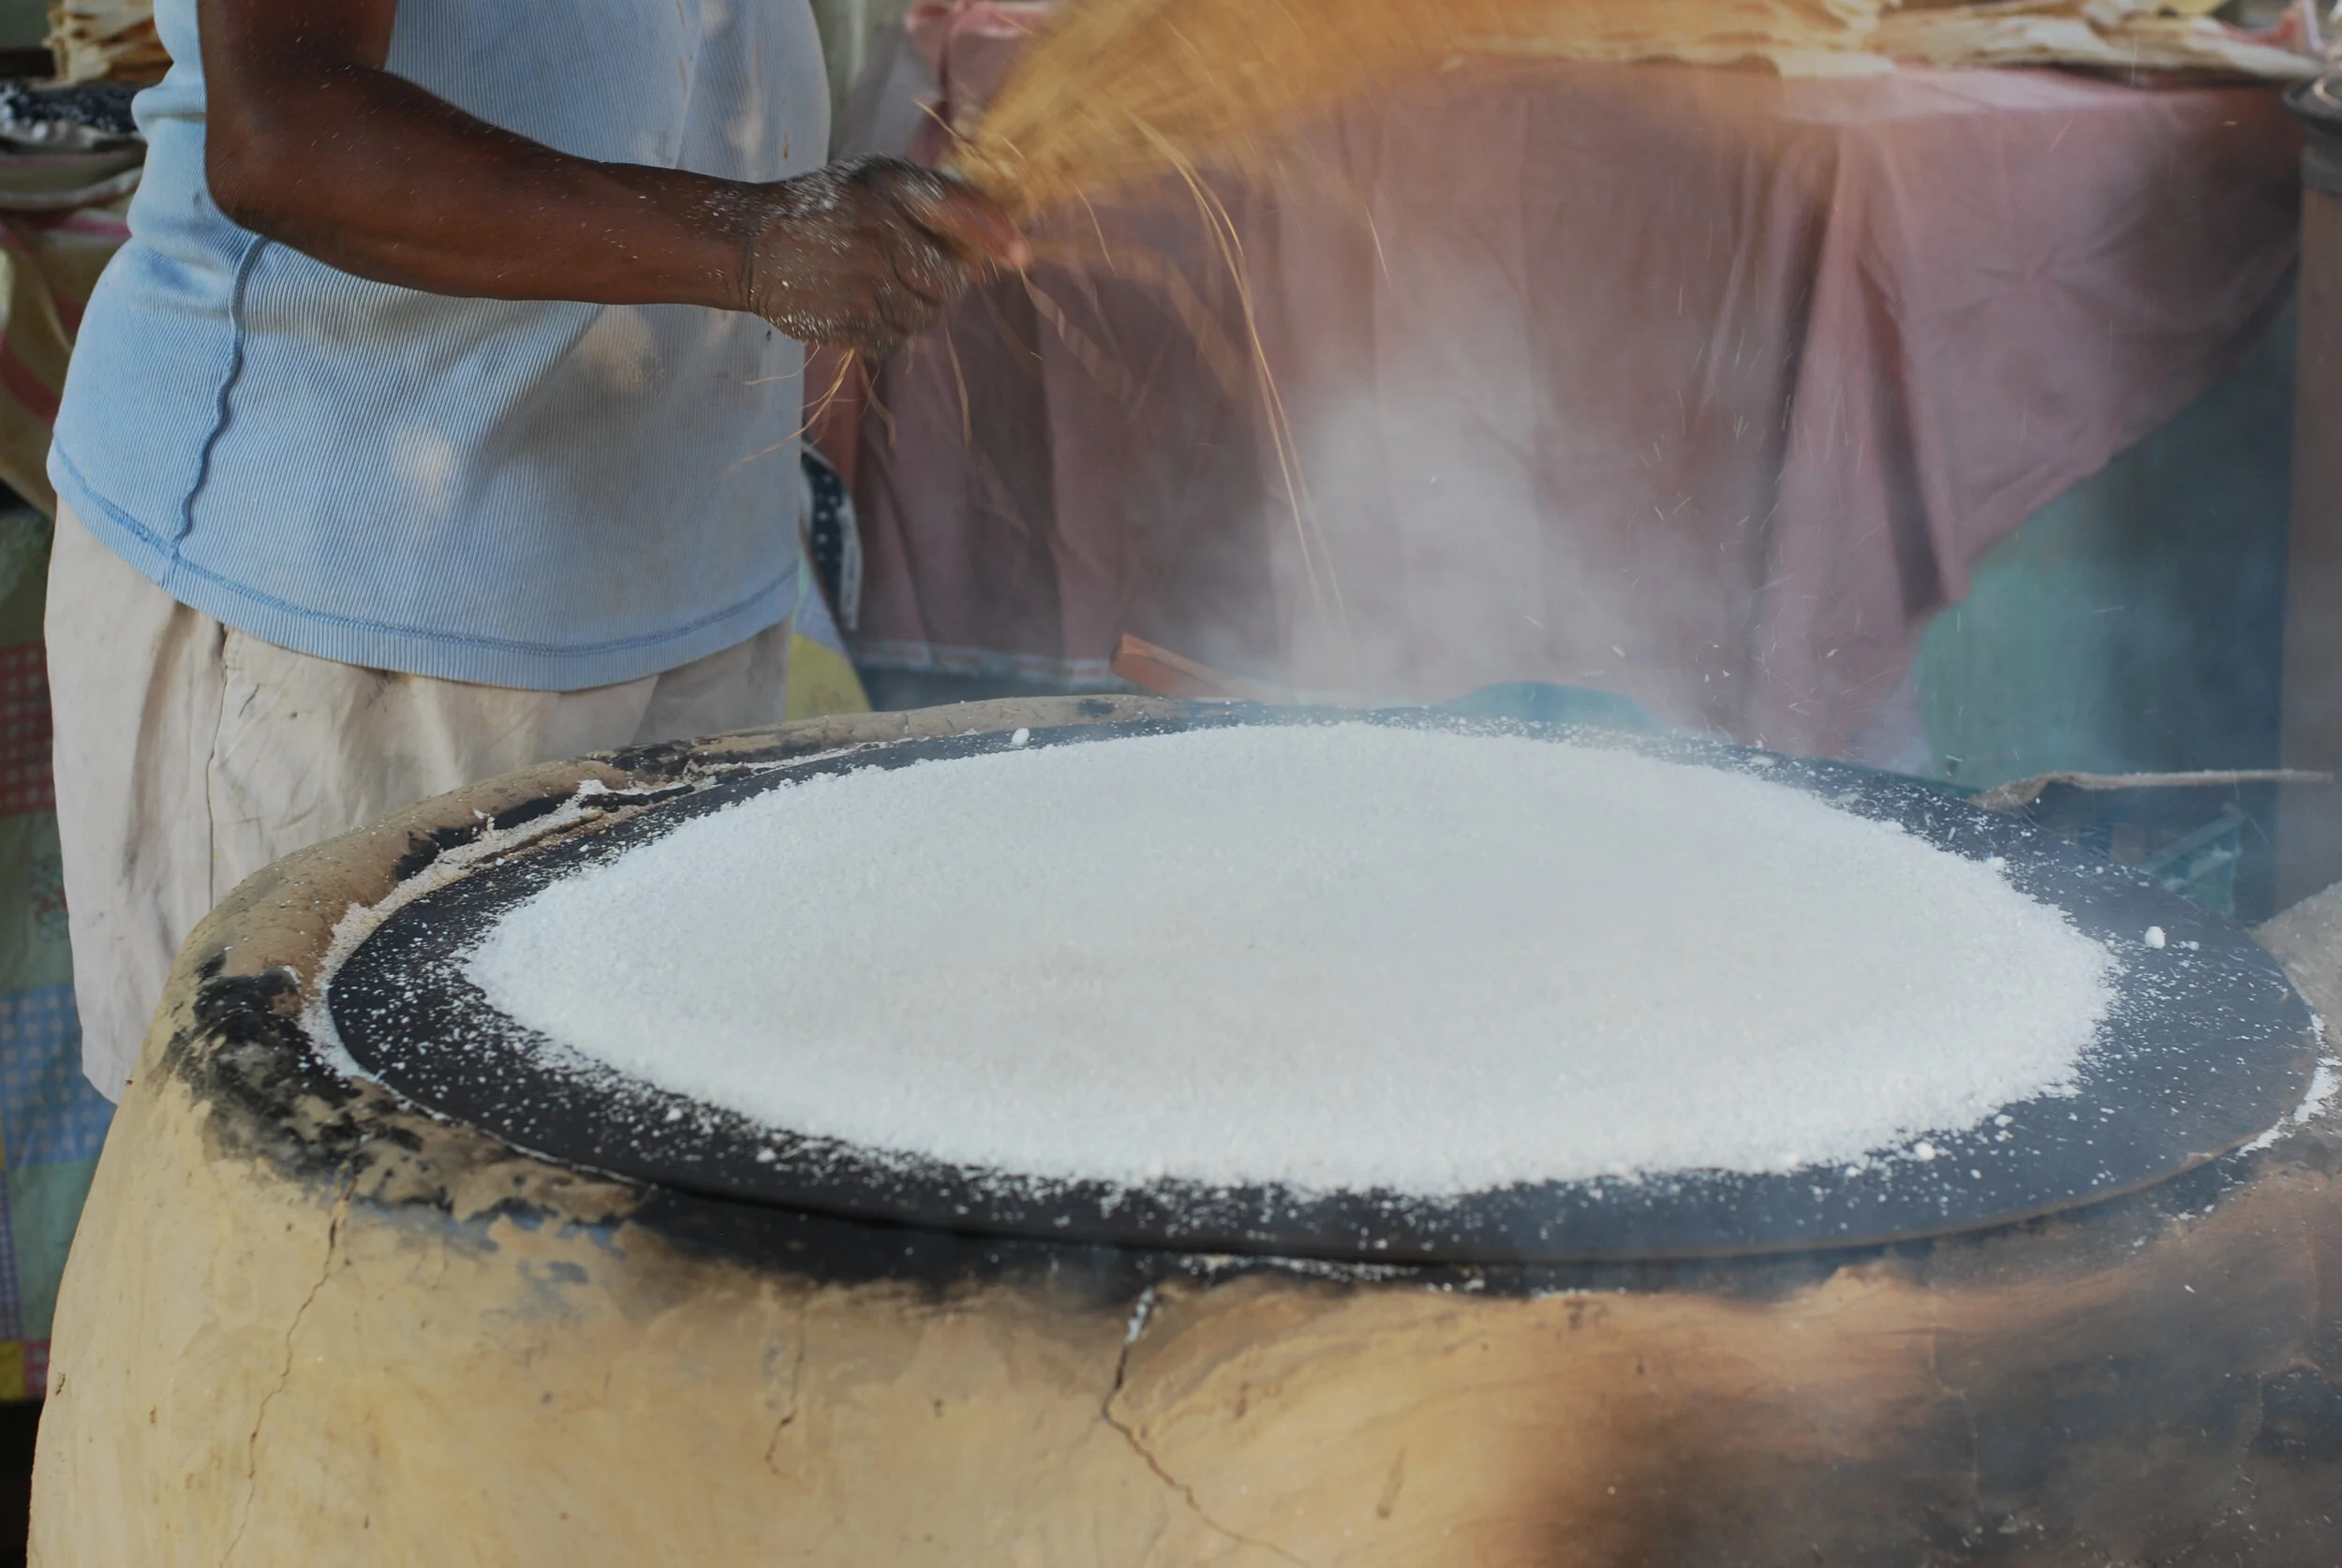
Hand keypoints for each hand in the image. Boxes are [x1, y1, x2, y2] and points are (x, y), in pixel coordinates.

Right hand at [738, 156, 1027, 356]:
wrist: (754, 244)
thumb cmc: (828, 207)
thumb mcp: (878, 181)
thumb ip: (938, 198)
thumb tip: (1007, 240)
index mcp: (887, 193)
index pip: (957, 213)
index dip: (993, 237)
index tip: (1020, 255)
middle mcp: (877, 238)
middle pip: (947, 283)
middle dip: (941, 282)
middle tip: (911, 268)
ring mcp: (862, 287)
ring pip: (924, 316)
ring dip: (915, 308)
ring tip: (880, 285)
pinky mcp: (847, 324)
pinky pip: (895, 340)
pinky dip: (890, 330)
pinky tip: (863, 306)